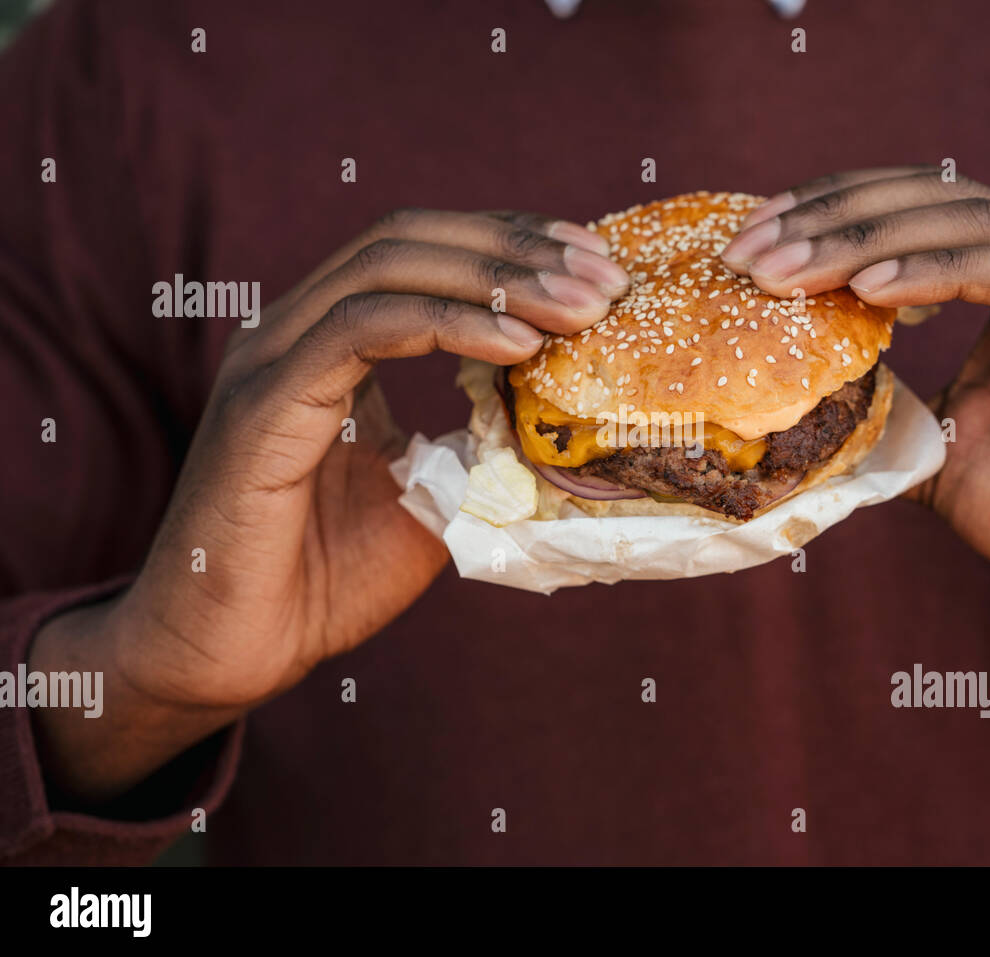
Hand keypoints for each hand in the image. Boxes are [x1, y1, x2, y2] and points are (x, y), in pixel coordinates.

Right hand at [31, 209, 626, 800]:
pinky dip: (446, 325)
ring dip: (495, 277)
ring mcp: (273, 361)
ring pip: (386, 268)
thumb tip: (553, 416)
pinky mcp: (263, 405)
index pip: (424, 253)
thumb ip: (479, 445)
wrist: (232, 655)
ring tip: (580, 307)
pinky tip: (517, 345)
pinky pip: (359, 330)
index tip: (595, 267)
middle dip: (516, 246)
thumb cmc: (323, 581)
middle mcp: (294, 332)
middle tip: (606, 277)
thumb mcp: (431, 499)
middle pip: (409, 239)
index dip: (511, 244)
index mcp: (329, 343)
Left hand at [722, 167, 989, 652]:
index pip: (919, 211)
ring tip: (788, 272)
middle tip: (749, 254)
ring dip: (868, 239)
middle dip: (832, 217)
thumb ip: (886, 417)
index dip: (830, 213)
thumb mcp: (942, 457)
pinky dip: (940, 271)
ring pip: (973, 219)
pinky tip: (871, 291)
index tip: (751, 243)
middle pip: (937, 196)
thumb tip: (804, 413)